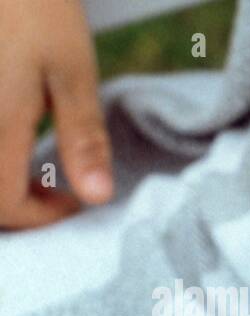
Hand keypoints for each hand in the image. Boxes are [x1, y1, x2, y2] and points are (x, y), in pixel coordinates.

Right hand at [0, 0, 111, 228]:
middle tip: (49, 195)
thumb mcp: (72, 71)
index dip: (41, 217)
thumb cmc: (34, 6)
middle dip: (13, 206)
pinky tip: (8, 135)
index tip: (74, 202)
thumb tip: (98, 197)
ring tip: (28, 172)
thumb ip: (83, 138)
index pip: (4, 205)